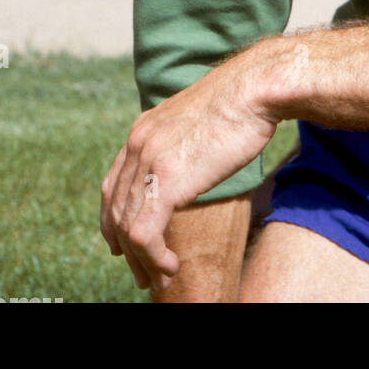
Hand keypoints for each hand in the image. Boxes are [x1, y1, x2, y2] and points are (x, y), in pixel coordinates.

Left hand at [100, 58, 277, 292]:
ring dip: (142, 261)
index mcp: (142, 129)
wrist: (254, 89)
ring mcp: (148, 161)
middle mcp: (137, 144)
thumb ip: (183, 141)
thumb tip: (191, 162)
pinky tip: (171, 267)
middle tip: (143, 274)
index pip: (114, 184)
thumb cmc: (242, 103)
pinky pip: (144, 234)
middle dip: (124, 248)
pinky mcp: (165, 181)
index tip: (123, 244)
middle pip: (116, 209)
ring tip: (159, 279)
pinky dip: (154, 258)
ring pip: (127, 227)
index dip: (114, 219)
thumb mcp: (200, 121)